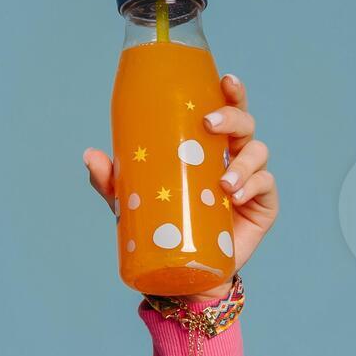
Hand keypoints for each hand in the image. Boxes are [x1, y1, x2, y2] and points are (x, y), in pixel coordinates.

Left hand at [83, 73, 278, 271]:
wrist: (183, 274)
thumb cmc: (163, 227)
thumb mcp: (132, 202)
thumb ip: (112, 180)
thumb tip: (90, 155)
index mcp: (210, 147)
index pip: (225, 111)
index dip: (231, 93)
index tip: (225, 81)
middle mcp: (234, 156)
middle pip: (244, 124)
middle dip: (231, 118)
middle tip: (209, 125)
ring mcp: (252, 179)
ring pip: (257, 153)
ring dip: (242, 162)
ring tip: (222, 183)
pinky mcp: (264, 205)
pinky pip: (266, 185)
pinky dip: (253, 185)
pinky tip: (236, 195)